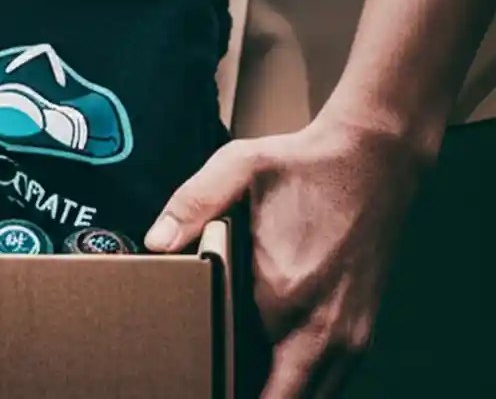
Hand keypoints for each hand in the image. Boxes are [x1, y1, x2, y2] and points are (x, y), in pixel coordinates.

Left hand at [143, 114, 431, 397]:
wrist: (376, 158)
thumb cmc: (306, 165)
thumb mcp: (240, 166)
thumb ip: (193, 204)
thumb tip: (156, 242)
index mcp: (287, 294)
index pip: (258, 382)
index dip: (224, 389)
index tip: (201, 383)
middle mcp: (325, 325)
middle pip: (285, 398)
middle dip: (247, 395)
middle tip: (212, 381)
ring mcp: (351, 331)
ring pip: (316, 394)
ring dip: (279, 391)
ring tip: (234, 379)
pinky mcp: (364, 327)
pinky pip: (333, 378)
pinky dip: (304, 382)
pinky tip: (271, 369)